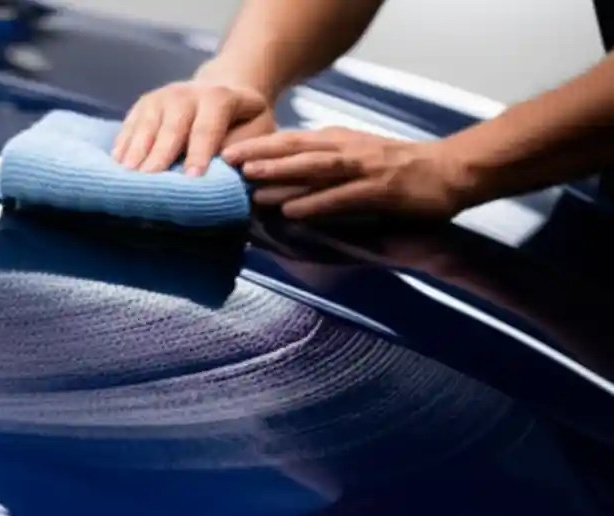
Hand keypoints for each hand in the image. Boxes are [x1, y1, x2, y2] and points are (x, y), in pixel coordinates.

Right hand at [112, 80, 276, 175]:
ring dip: (135, 155)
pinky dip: (122, 150)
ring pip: (145, 128)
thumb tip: (226, 170)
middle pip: (171, 129)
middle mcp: (185, 93)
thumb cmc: (243, 122)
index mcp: (219, 97)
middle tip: (150, 182)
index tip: (192, 178)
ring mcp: (159, 98)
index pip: (207, 128)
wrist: (220, 92)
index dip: (199, 154)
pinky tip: (117, 169)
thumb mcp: (257, 130)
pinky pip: (128, 130)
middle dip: (160, 157)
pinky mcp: (141, 106)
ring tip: (127, 179)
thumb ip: (244, 149)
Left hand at [223, 127, 474, 218]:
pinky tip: (292, 212)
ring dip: (283, 174)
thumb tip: (281, 181)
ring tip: (251, 182)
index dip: (260, 144)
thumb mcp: (356, 157)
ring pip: (316, 169)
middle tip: (227, 161)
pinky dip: (316, 204)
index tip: (228, 151)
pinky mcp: (380, 192)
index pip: (292, 140)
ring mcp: (364, 169)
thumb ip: (323, 166)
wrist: (451, 170)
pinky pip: (342, 198)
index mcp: (339, 141)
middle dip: (261, 154)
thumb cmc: (399, 168)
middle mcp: (347, 150)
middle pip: (297, 149)